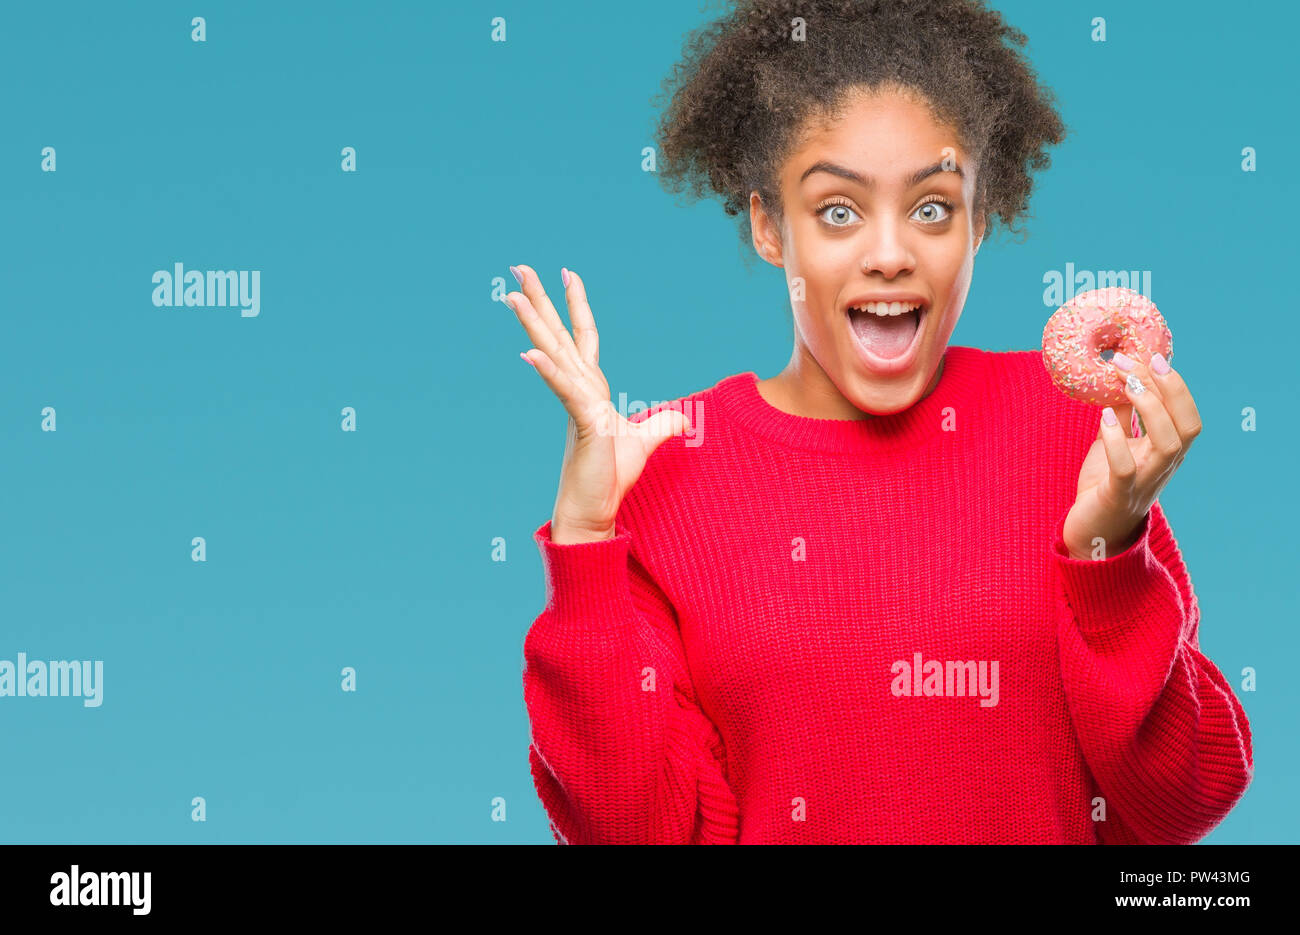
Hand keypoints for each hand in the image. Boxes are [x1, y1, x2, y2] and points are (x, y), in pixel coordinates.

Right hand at [505, 264, 691, 543]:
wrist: (593, 513)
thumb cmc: (610, 479)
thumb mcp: (643, 443)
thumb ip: (661, 425)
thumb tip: (682, 417)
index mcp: (591, 390)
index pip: (584, 339)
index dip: (577, 306)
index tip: (567, 274)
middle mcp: (579, 391)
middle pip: (559, 335)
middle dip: (541, 300)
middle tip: (520, 266)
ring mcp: (577, 405)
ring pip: (553, 355)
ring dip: (533, 324)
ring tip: (512, 295)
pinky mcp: (583, 425)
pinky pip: (564, 391)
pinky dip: (548, 371)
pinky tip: (530, 352)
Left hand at [1061, 351, 1201, 560]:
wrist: (1090, 534)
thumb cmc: (1104, 486)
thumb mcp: (1114, 443)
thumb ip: (1122, 415)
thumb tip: (1120, 376)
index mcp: (1166, 452)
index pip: (1187, 415)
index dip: (1175, 384)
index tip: (1150, 354)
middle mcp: (1164, 467)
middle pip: (1188, 426)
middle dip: (1167, 389)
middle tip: (1132, 361)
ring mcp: (1145, 482)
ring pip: (1169, 445)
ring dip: (1150, 409)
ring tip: (1123, 384)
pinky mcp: (1118, 496)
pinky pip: (1126, 469)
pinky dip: (1117, 441)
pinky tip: (1103, 419)